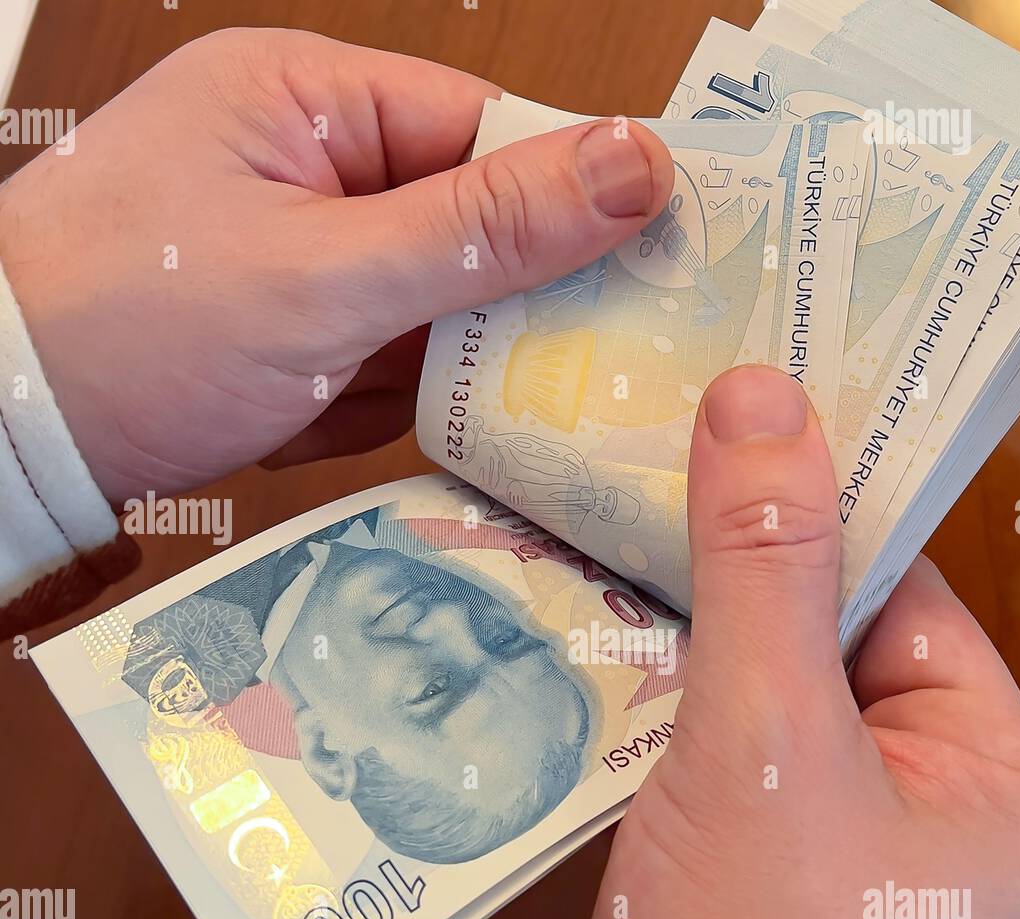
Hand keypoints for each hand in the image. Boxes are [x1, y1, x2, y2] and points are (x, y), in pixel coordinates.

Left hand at [0, 28, 672, 504]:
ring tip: (539, 408)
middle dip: (534, 295)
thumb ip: (484, 228)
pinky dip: (420, 404)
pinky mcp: (306, 336)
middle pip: (479, 219)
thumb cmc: (132, 324)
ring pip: (447, 303)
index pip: (489, 129)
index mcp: (314, 102)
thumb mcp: (328, 275)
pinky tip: (435, 430)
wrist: (14, 433)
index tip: (671, 251)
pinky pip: (401, 362)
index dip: (582, 191)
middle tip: (630, 355)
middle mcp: (319, 168)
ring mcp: (313, 259)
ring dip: (480, 364)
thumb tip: (631, 167)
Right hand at [589, 364, 1019, 918]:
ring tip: (605, 583)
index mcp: (1003, 777)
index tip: (727, 455)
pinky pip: (738, 780)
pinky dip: (679, 738)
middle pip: (834, 655)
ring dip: (695, 667)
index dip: (816, 526)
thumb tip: (761, 394)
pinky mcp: (784, 900)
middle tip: (640, 512)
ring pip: (773, 716)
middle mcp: (950, 824)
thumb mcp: (769, 734)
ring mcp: (865, 869)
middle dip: (736, 600)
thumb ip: (764, 565)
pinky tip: (608, 685)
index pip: (908, 602)